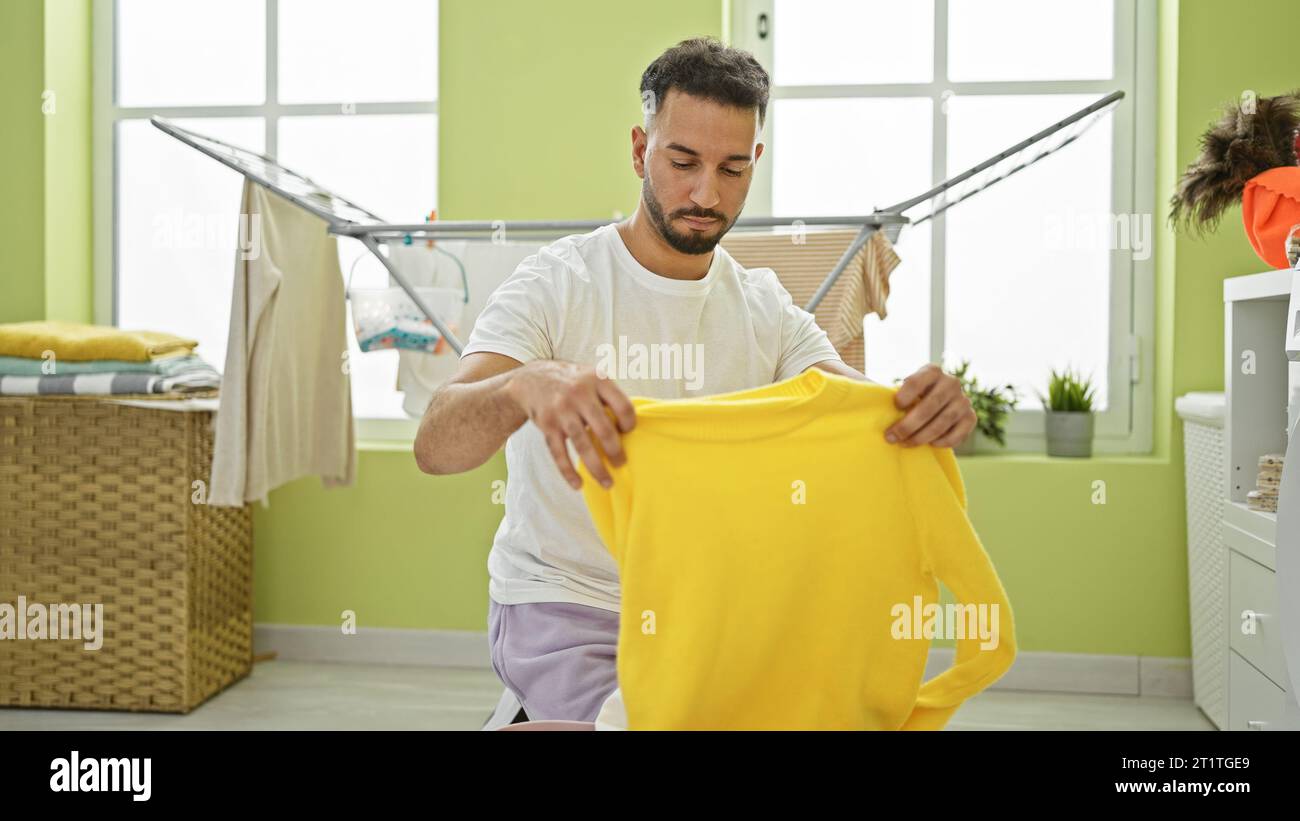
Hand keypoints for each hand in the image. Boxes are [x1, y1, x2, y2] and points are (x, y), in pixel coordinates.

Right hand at [504, 360, 635, 488]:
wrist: (532, 378)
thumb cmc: (572, 381)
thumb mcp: (593, 377)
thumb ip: (610, 397)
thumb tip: (630, 427)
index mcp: (597, 380)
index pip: (623, 406)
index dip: (630, 423)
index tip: (628, 433)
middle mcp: (579, 393)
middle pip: (604, 429)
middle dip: (615, 452)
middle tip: (621, 464)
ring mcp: (562, 410)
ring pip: (582, 445)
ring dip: (597, 468)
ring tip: (607, 482)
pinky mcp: (547, 424)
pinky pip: (559, 453)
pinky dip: (568, 472)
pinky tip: (578, 484)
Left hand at [884, 363, 975, 447]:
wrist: (936, 405)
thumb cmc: (911, 398)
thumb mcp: (902, 389)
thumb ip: (889, 393)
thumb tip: (864, 394)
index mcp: (932, 371)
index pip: (919, 380)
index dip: (906, 394)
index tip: (895, 406)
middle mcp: (951, 382)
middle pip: (930, 405)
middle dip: (908, 424)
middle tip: (891, 437)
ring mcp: (963, 400)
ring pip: (943, 421)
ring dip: (922, 436)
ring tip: (904, 443)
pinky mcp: (971, 417)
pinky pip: (958, 433)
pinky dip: (943, 441)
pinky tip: (929, 444)